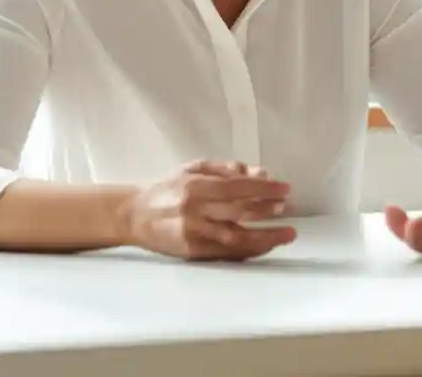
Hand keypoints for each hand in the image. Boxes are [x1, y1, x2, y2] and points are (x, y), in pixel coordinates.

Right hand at [121, 160, 296, 260]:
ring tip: (287, 234)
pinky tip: (265, 246)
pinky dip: (249, 250)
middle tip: (287, 208)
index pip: (237, 187)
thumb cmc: (167, 188)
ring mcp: (193, 233)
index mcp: (195, 186)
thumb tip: (261, 173)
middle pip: (239, 211)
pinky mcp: (192, 251)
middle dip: (267, 210)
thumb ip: (227, 169)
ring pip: (236, 236)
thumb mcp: (194, 168)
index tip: (284, 189)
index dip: (264, 189)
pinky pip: (226, 252)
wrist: (134, 214)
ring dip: (265, 236)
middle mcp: (195, 210)